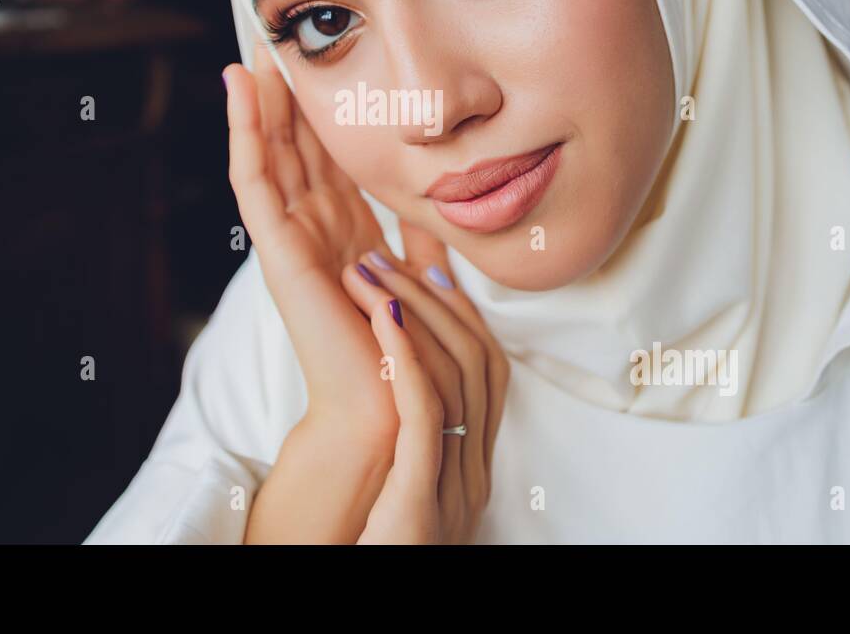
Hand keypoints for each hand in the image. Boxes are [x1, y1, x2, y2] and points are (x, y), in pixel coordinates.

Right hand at [225, 45, 403, 541]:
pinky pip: (255, 178)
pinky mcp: (278, 249)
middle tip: (278, 41)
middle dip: (287, 97)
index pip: (329, 160)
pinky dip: (246, 131)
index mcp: (346, 236)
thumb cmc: (406, 350)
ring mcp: (290, 238)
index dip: (324, 114)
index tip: (326, 68)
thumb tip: (440, 203)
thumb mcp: (420, 275)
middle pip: (295, 149)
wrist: (390, 402)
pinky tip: (241, 88)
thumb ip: (422, 239)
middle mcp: (314, 232)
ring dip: (261, 102)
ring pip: (270, 154)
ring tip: (253, 52)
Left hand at [342, 222, 510, 543]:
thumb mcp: (399, 481)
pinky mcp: (422, 502)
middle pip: (479, 363)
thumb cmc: (372, 542)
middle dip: (432, 302)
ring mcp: (454, 489)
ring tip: (366, 272)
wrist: (361, 591)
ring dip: (411, 315)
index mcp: (472, 464)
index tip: (430, 268)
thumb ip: (409, 432)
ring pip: (457, 380)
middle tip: (383, 256)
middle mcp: (474, 473)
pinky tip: (384, 317)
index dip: (462, 315)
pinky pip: (425, 416)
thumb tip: (396, 364)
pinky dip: (407, 358)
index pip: (488, 370)